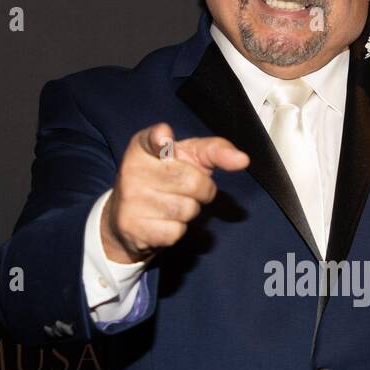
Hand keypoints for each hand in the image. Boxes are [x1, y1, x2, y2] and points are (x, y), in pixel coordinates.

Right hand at [101, 123, 249, 262]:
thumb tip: (243, 160)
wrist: (127, 217)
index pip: (152, 139)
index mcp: (143, 147)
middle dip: (202, 189)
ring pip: (188, 209)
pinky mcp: (133, 228)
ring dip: (190, 210)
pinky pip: (177, 231)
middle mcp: (132, 170)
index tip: (165, 140)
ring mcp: (131, 200)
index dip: (160, 139)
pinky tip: (162, 221)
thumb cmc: (165, 178)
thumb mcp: (188, 157)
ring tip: (172, 204)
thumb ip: (215, 151)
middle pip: (193, 182)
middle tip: (187, 189)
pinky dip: (178, 229)